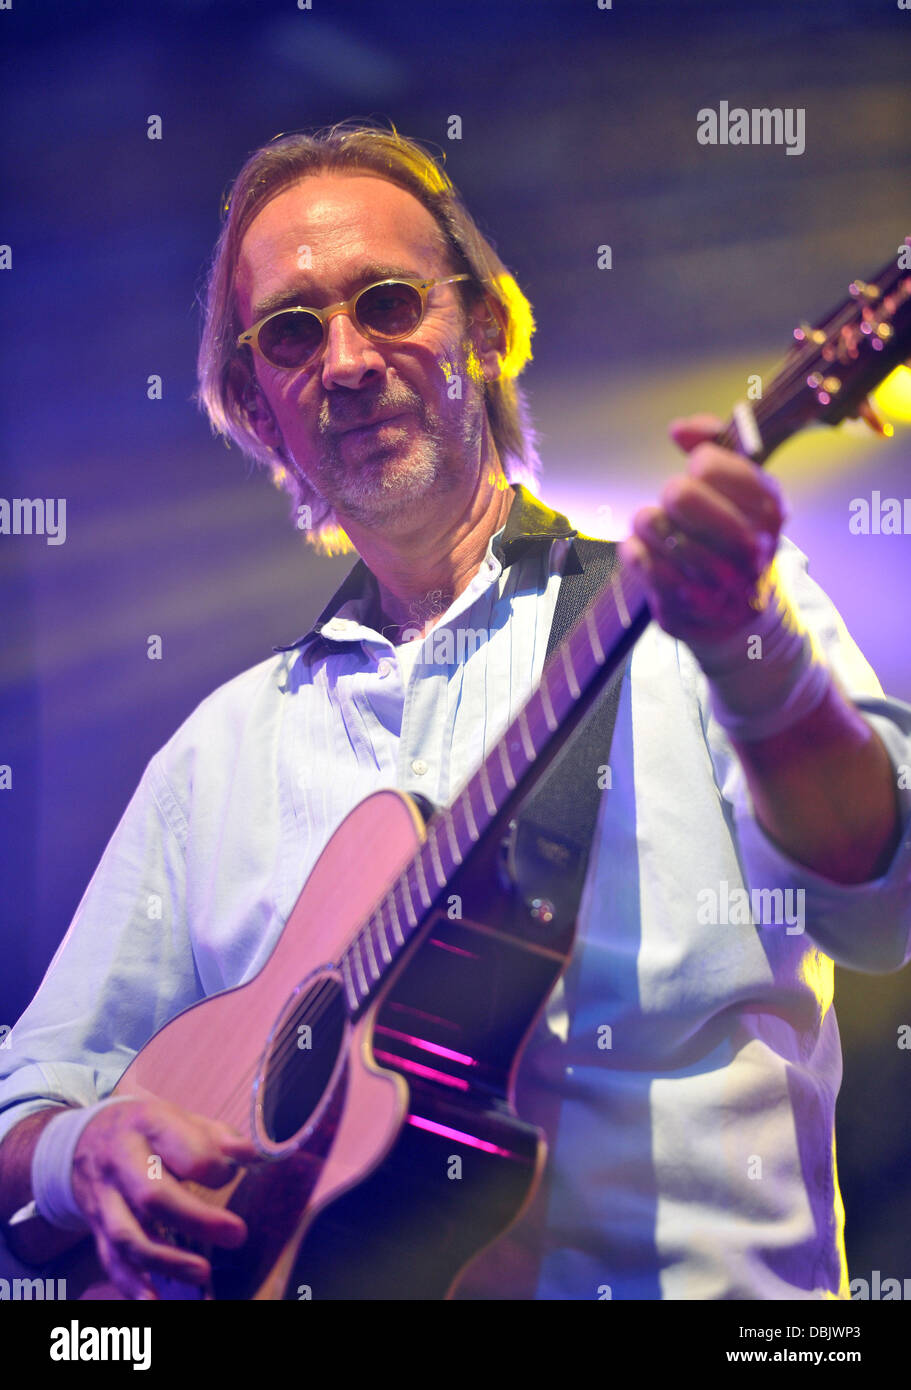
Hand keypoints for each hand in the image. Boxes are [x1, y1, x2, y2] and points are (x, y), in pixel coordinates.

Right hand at [70, 1096, 259, 1299]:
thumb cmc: (149, 1131)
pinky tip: (153, 1302)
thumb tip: (252, 1155)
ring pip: (128, 1234)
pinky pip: (110, 1259)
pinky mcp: (96, 1227)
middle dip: (197, 1220)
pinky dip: (130, 1284)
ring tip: (202, 1273)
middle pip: (153, 1196)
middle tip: (237, 1234)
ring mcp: (104, 1197)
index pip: (187, 1152)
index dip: (216, 1170)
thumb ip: (218, 1137)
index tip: (229, 1177)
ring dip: (165, 1259)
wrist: (85, 1138)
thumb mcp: (181, 1118)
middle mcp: (121, 1161)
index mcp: (149, 1124)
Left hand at [619, 414, 786, 648]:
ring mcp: (717, 581)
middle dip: (672, 494)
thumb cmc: (734, 537)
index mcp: (769, 508)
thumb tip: (679, 430)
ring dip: (648, 524)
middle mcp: (750, 546)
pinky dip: (636, 551)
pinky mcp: (684, 605)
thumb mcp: (740, 488)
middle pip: (679, 494)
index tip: (704, 474)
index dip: (700, 464)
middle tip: (679, 504)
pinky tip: (651, 554)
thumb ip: (714, 444)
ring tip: (663, 531)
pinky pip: (638, 558)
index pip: (710, 465)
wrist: (740, 613)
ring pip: (652, 524)